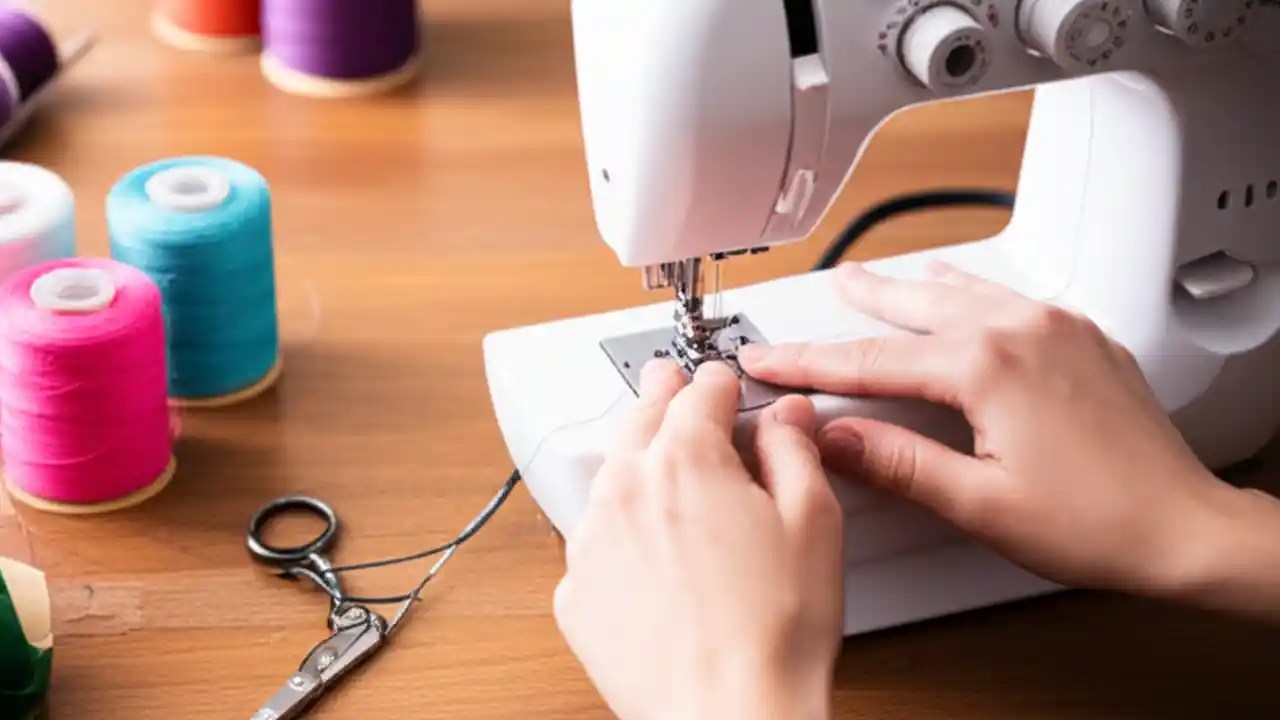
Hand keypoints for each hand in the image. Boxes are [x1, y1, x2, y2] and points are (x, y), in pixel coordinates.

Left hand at [553, 361, 842, 719]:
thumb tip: (786, 415)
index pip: (700, 391)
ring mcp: (591, 541)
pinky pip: (594, 541)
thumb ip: (794, 450)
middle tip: (670, 382)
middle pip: (641, 420)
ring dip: (636, 463)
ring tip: (666, 474)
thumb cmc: (775, 631)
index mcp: (685, 459)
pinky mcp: (575, 591)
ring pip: (611, 477)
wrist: (730, 715)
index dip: (720, 381)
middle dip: (662, 397)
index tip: (723, 381)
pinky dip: (618, 533)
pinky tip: (652, 556)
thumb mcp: (813, 521)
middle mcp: (626, 489)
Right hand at [738, 261, 1265, 601]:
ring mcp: (1057, 328)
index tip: (768, 359)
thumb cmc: (1098, 522)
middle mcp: (1022, 331)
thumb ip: (897, 463)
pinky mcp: (1082, 337)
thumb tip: (834, 437)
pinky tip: (959, 291)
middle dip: (858, 302)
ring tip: (872, 279)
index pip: (871, 360)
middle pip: (914, 307)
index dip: (809, 361)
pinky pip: (1008, 297)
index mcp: (987, 366)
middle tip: (816, 292)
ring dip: (911, 287)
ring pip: (963, 291)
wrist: (1186, 527)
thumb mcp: (978, 503)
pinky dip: (968, 291)